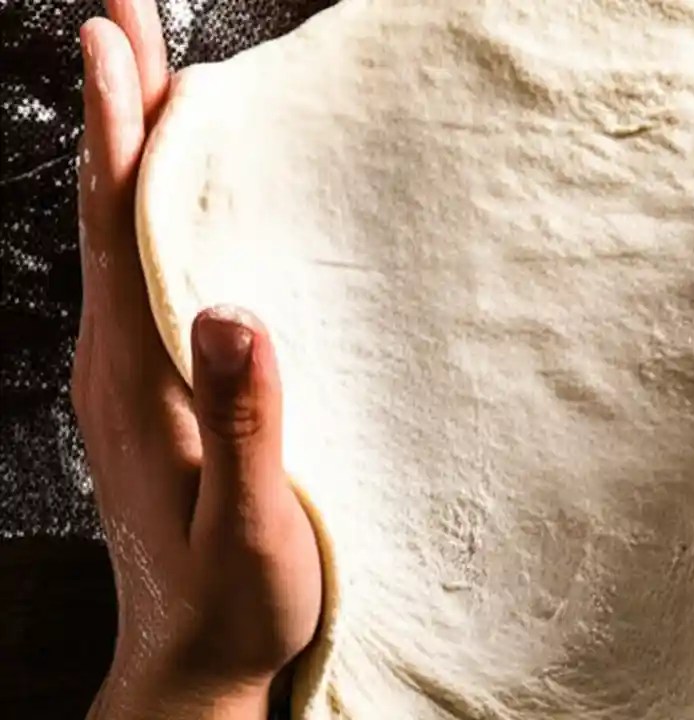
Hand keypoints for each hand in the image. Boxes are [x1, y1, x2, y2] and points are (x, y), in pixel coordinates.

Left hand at [71, 2, 322, 717]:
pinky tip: (177, 191)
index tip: (110, 45)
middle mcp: (119, 366)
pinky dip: (153, 207)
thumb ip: (247, 421)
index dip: (115, 136)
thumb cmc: (228, 606)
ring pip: (123, 236)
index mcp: (136, 384)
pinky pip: (146, 272)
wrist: (190, 668)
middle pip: (107, 213)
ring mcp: (131, 377)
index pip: (117, 235)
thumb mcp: (250, 525)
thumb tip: (238, 309)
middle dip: (115, 110)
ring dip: (130, 148)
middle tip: (120, 18)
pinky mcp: (156, 389)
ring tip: (147, 73)